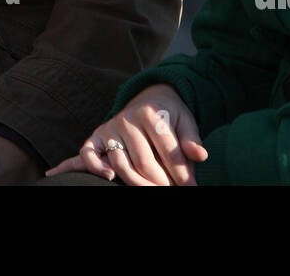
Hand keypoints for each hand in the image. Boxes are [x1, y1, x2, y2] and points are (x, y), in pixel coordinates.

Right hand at [46, 83, 206, 185]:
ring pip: (120, 163)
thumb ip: (191, 139)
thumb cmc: (169, 115)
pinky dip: (94, 167)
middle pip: (144, 161)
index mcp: (151, 114)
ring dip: (137, 183)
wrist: (148, 98)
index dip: (181, 172)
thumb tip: (201, 156)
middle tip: (172, 192)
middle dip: (161, 182)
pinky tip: (109, 178)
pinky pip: (88, 153)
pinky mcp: (97, 136)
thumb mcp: (185, 121)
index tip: (191, 187)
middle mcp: (128, 119)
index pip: (167, 149)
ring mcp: (110, 128)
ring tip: (153, 192)